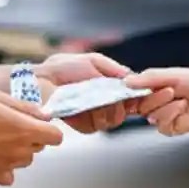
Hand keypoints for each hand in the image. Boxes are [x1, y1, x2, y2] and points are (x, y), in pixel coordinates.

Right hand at [0, 89, 63, 185]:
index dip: (48, 128)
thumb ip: (24, 107)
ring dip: (16, 149)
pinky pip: (7, 174)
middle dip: (30, 135)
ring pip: (23, 160)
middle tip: (6, 123)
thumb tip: (44, 115)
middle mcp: (17, 151)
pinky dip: (2, 166)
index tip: (35, 121)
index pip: (55, 137)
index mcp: (22, 129)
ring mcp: (3, 166)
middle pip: (38, 147)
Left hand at [34, 53, 172, 133]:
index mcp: (107, 87)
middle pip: (126, 112)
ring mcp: (93, 115)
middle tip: (120, 99)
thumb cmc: (62, 67)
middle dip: (125, 106)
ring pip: (113, 121)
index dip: (141, 97)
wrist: (39, 81)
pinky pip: (96, 127)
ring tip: (98, 100)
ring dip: (108, 111)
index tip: (149, 94)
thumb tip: (131, 76)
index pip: (131, 96)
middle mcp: (103, 102)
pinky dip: (94, 118)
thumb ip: (113, 69)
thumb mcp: (92, 60)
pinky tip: (87, 107)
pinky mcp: (81, 124)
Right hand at [123, 67, 188, 136]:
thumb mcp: (170, 75)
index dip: (133, 91)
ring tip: (179, 97)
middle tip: (169, 90)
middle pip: (139, 104)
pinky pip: (161, 124)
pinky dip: (171, 114)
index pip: (134, 90)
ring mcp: (163, 115)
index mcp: (155, 86)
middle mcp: (157, 101)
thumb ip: (147, 78)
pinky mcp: (170, 127)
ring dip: (164, 105)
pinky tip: (182, 108)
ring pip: (149, 115)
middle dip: (154, 97)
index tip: (132, 88)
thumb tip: (126, 81)